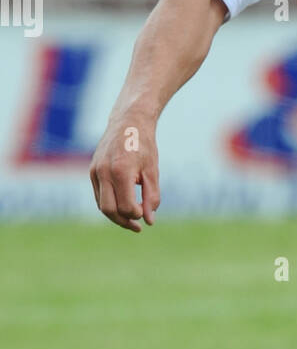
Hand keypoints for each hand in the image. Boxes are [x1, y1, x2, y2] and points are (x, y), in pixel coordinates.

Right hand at [89, 116, 159, 231]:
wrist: (128, 121)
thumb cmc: (144, 145)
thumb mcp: (152, 171)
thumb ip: (152, 197)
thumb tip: (149, 221)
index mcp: (120, 171)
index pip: (126, 206)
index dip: (137, 214)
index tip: (146, 213)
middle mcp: (103, 172)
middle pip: (109, 210)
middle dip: (123, 221)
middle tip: (138, 227)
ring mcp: (95, 171)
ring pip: (101, 205)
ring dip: (116, 216)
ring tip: (132, 220)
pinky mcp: (92, 171)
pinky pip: (99, 195)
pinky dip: (110, 204)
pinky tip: (123, 207)